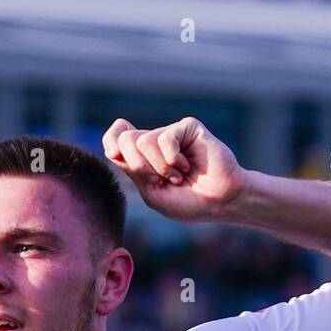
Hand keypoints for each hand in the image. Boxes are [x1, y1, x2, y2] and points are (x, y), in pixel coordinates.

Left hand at [101, 117, 245, 222]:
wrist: (220, 201)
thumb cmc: (189, 202)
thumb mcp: (152, 193)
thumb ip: (133, 171)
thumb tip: (114, 149)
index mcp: (143, 158)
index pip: (116, 137)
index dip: (110, 141)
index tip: (115, 154)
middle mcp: (155, 142)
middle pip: (125, 138)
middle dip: (139, 165)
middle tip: (159, 178)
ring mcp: (171, 134)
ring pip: (143, 140)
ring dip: (160, 167)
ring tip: (179, 176)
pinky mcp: (187, 128)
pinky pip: (165, 139)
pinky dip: (173, 160)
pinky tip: (187, 167)